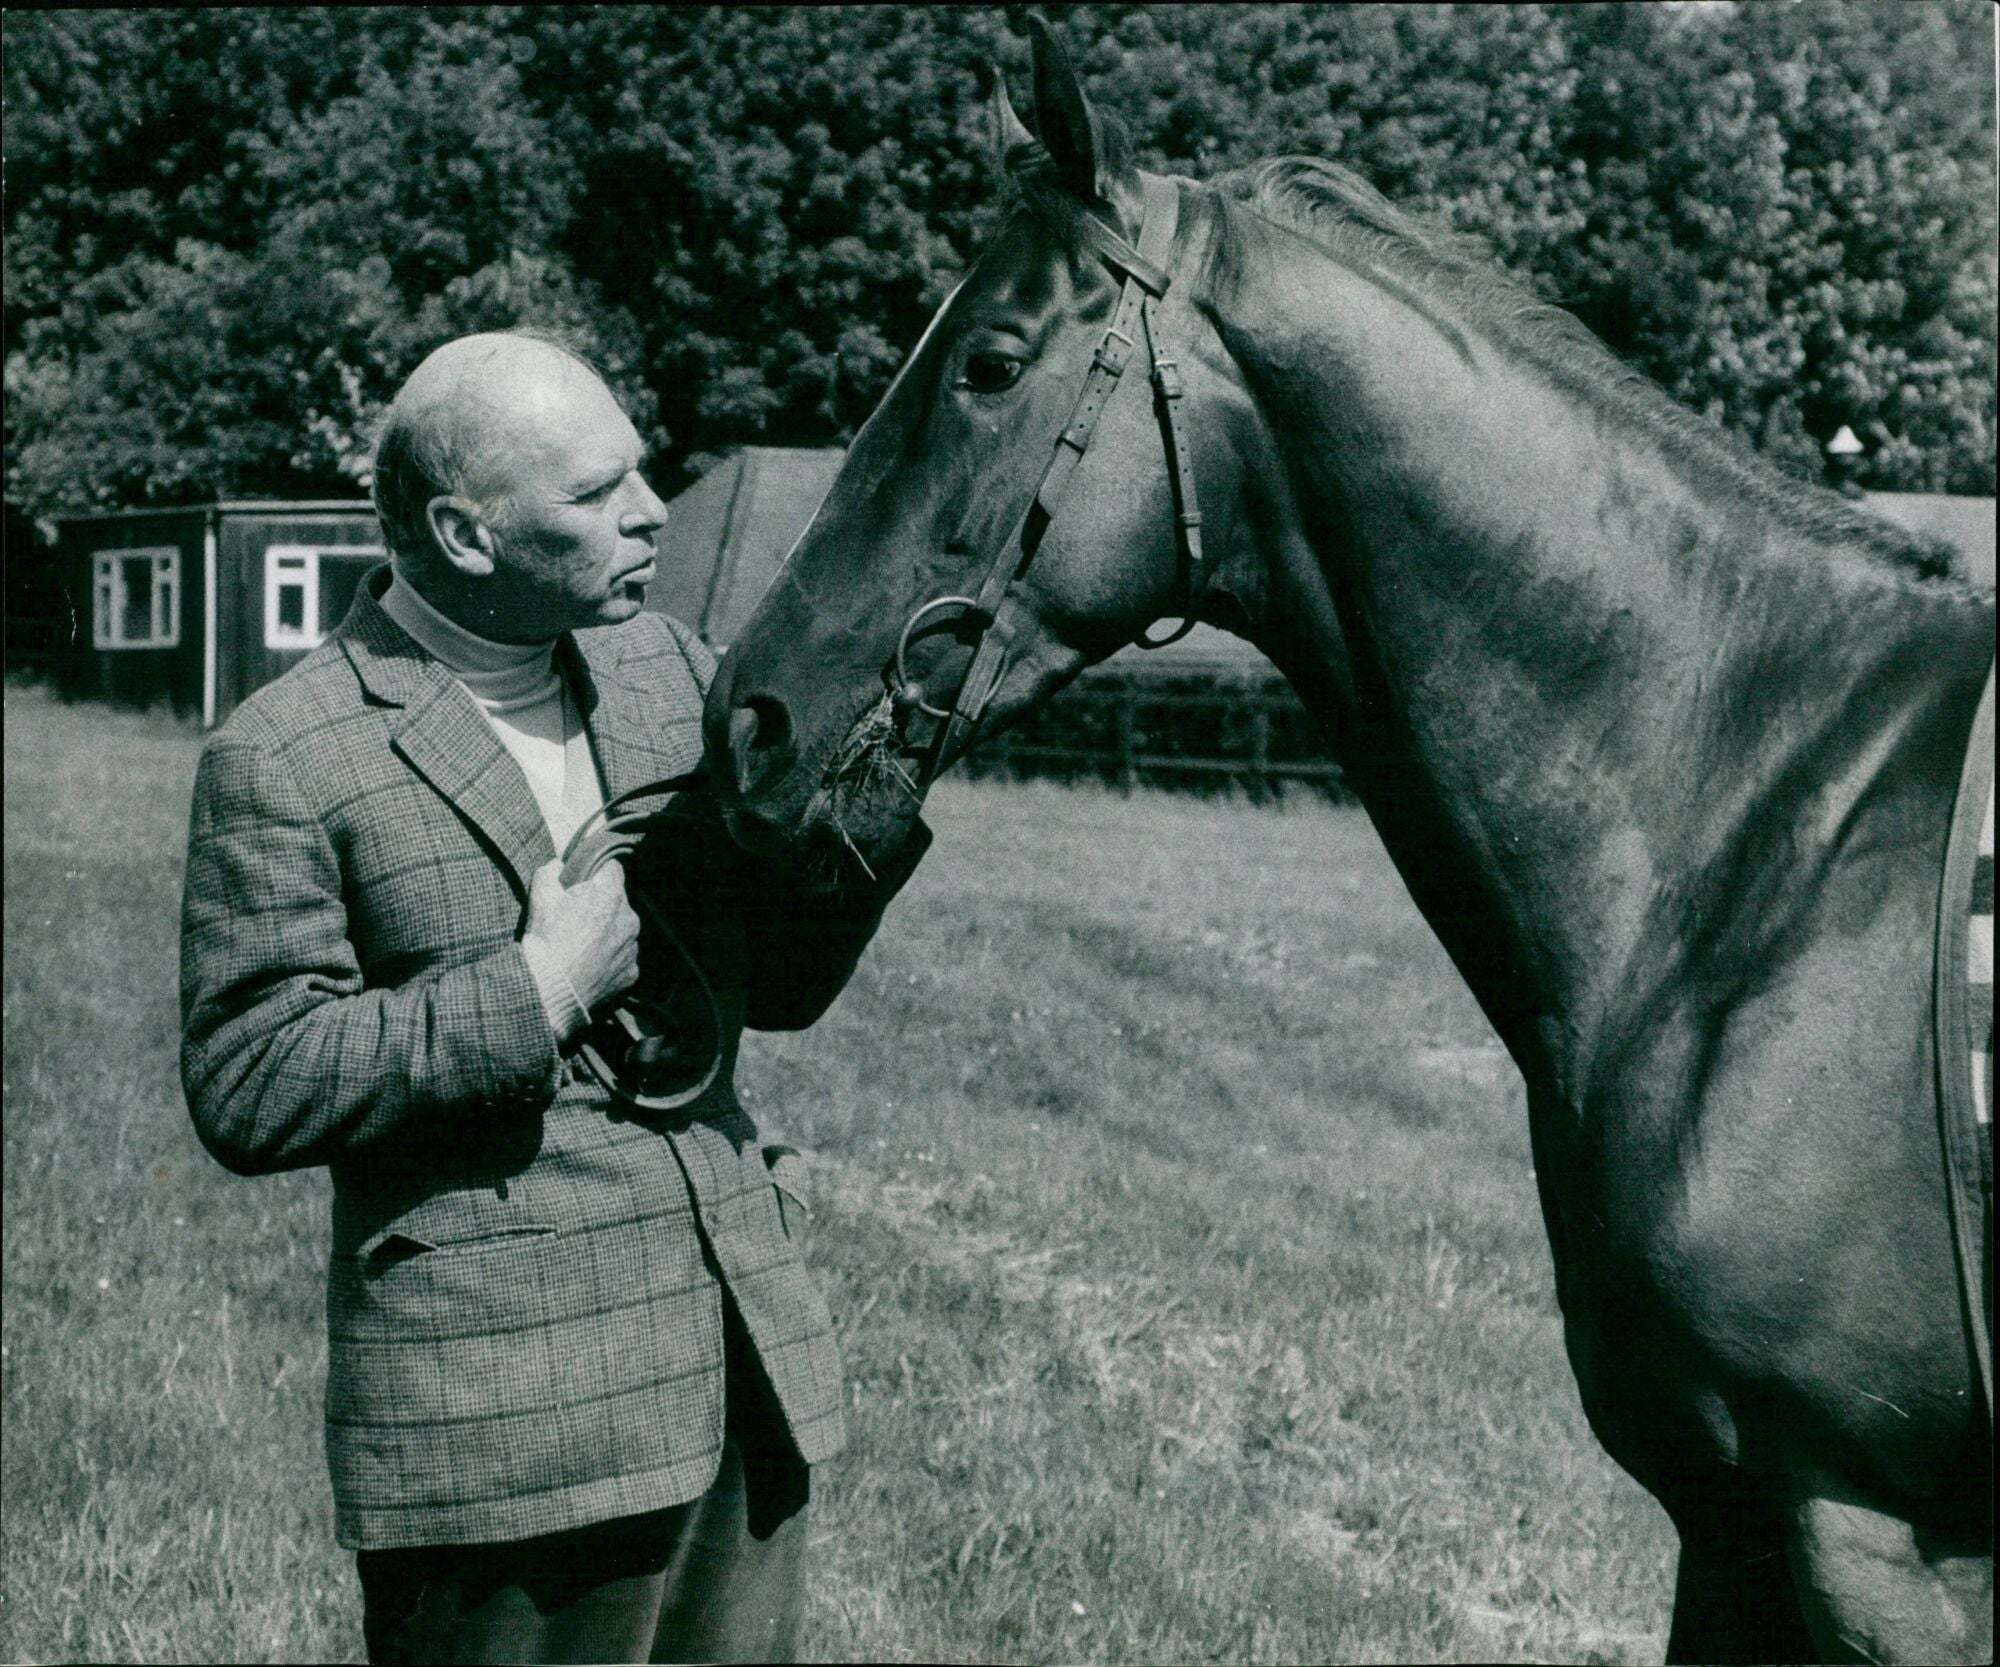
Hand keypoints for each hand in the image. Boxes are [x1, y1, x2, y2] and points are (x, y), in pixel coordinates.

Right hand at [524, 858, 639, 1013]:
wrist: (550, 991)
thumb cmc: (545, 941)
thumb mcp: (540, 896)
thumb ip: (551, 871)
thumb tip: (558, 864)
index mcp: (610, 894)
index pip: (612, 868)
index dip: (596, 872)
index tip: (582, 882)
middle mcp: (629, 919)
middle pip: (618, 902)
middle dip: (600, 905)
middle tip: (575, 918)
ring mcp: (632, 948)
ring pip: (622, 932)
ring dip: (606, 934)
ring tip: (580, 947)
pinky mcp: (631, 974)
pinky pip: (622, 960)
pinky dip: (609, 961)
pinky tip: (588, 966)